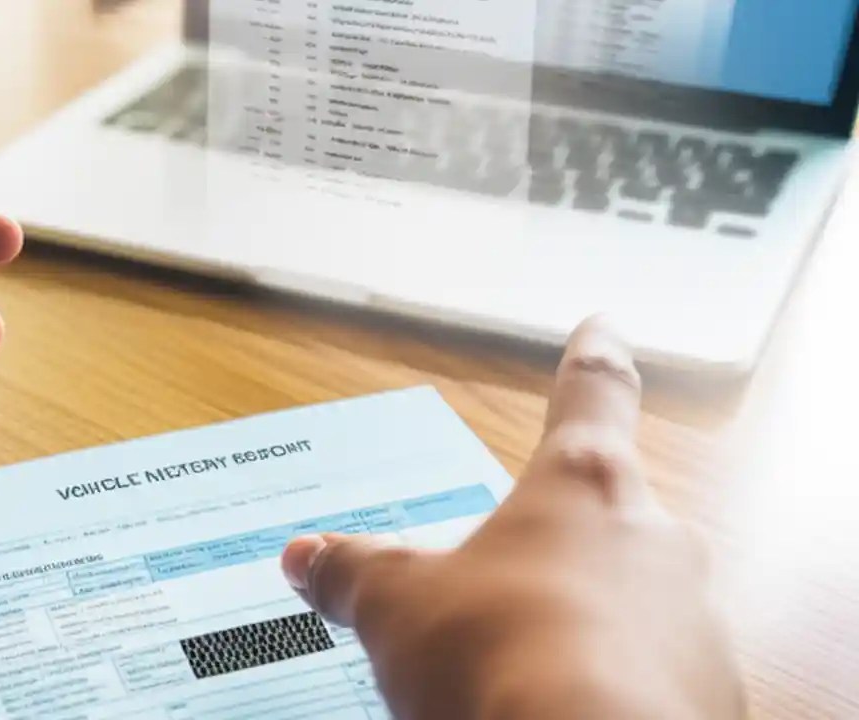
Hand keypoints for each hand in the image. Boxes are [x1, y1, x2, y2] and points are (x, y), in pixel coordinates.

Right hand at [281, 319, 744, 719]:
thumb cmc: (504, 662)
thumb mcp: (399, 608)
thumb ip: (353, 573)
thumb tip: (306, 556)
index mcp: (581, 489)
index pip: (590, 397)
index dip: (593, 358)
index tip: (605, 325)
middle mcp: (654, 541)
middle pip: (604, 517)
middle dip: (558, 543)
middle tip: (511, 573)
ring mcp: (692, 619)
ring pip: (630, 601)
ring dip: (581, 620)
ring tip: (521, 662)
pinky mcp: (705, 694)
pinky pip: (648, 672)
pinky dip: (607, 681)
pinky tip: (560, 703)